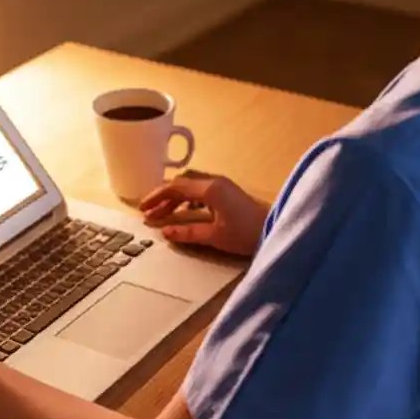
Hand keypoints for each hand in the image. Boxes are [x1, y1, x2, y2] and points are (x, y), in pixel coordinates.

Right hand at [139, 171, 269, 256]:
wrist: (277, 229)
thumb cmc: (247, 234)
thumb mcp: (215, 236)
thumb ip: (188, 232)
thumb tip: (165, 231)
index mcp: (210, 189)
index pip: (175, 186)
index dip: (156, 196)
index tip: (142, 208)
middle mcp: (215, 182)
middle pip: (182, 182)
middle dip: (164, 196)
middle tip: (150, 213)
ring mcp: (223, 185)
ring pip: (192, 185)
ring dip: (176, 198)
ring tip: (164, 214)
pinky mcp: (229, 192)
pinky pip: (202, 190)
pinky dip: (188, 198)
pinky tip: (185, 211)